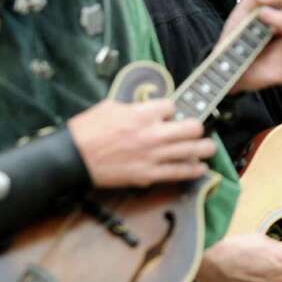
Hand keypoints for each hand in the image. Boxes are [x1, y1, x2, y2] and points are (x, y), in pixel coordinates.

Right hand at [68, 98, 214, 187]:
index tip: (169, 114)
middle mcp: (153, 134)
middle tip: (197, 130)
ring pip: (191, 151)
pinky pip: (178, 173)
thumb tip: (147, 107)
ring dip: (203, 149)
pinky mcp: (148, 175)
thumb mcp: (111, 106)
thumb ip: (134, 106)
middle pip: (192, 128)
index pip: (172, 107)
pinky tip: (200, 168)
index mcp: (142, 114)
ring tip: (208, 148)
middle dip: (197, 127)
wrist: (73, 158)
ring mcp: (152, 156)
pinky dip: (192, 170)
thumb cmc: (88, 129)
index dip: (172, 110)